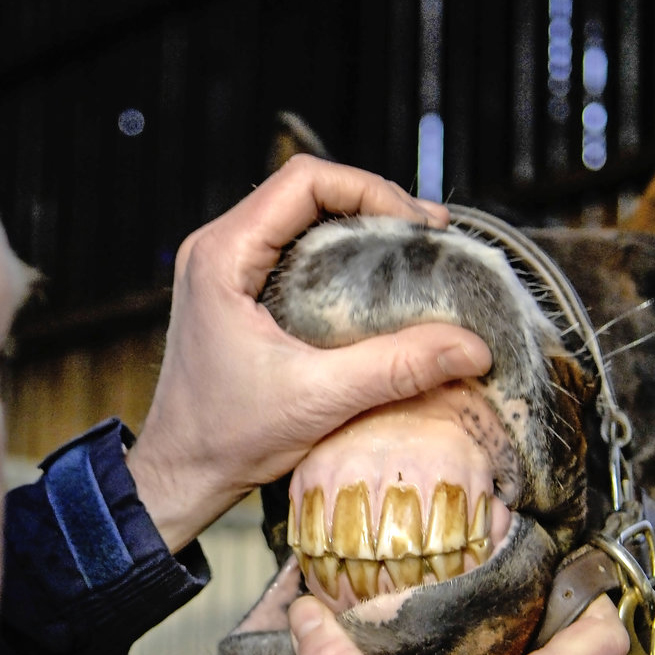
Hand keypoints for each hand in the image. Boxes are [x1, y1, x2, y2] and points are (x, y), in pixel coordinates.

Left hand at [126, 155, 490, 552]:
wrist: (181, 473)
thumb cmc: (227, 438)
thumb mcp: (320, 400)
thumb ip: (397, 368)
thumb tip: (472, 347)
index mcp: (221, 257)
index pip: (304, 181)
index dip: (370, 190)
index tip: (419, 225)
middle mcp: (215, 250)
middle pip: (305, 192)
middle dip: (372, 205)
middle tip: (427, 237)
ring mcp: (221, 271)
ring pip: (299, 219)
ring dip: (356, 229)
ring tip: (410, 253)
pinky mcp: (231, 295)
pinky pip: (290, 252)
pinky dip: (335, 258)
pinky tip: (372, 283)